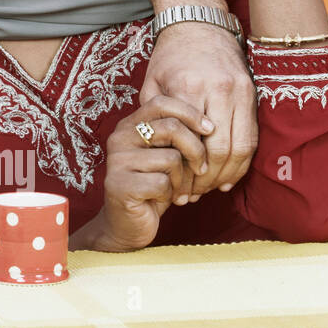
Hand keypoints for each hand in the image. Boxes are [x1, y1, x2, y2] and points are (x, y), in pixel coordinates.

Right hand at [91, 97, 210, 250]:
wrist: (127, 223)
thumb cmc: (152, 187)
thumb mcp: (165, 156)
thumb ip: (177, 138)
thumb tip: (211, 126)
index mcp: (129, 126)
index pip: (161, 103)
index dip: (190, 113)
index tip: (210, 129)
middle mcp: (119, 138)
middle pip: (171, 128)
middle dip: (196, 151)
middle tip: (201, 169)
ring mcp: (117, 161)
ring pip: (171, 158)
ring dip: (183, 179)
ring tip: (177, 190)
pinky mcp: (119, 184)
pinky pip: (162, 183)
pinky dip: (171, 194)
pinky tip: (162, 200)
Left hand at [142, 22, 256, 197]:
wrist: (198, 25)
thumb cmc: (169, 57)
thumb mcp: (151, 83)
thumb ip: (153, 117)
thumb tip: (157, 154)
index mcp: (189, 88)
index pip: (193, 143)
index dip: (188, 172)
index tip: (179, 188)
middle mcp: (219, 91)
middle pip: (221, 150)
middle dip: (208, 178)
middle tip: (194, 193)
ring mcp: (240, 92)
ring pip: (241, 146)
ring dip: (227, 173)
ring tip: (210, 188)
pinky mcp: (252, 93)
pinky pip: (252, 136)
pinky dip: (242, 160)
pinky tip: (228, 174)